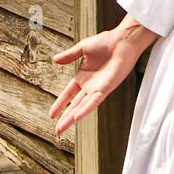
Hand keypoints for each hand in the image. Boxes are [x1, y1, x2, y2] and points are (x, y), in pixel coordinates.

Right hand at [48, 18, 156, 136]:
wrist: (122, 41)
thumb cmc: (106, 42)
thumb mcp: (82, 48)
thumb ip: (69, 56)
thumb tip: (54, 60)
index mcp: (82, 77)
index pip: (68, 94)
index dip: (60, 104)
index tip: (51, 115)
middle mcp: (89, 86)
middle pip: (74, 105)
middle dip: (65, 118)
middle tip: (57, 131)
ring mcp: (97, 88)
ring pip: (82, 107)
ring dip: (72, 118)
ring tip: (62, 129)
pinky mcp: (106, 88)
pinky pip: (94, 101)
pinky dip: (85, 109)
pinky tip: (77, 116)